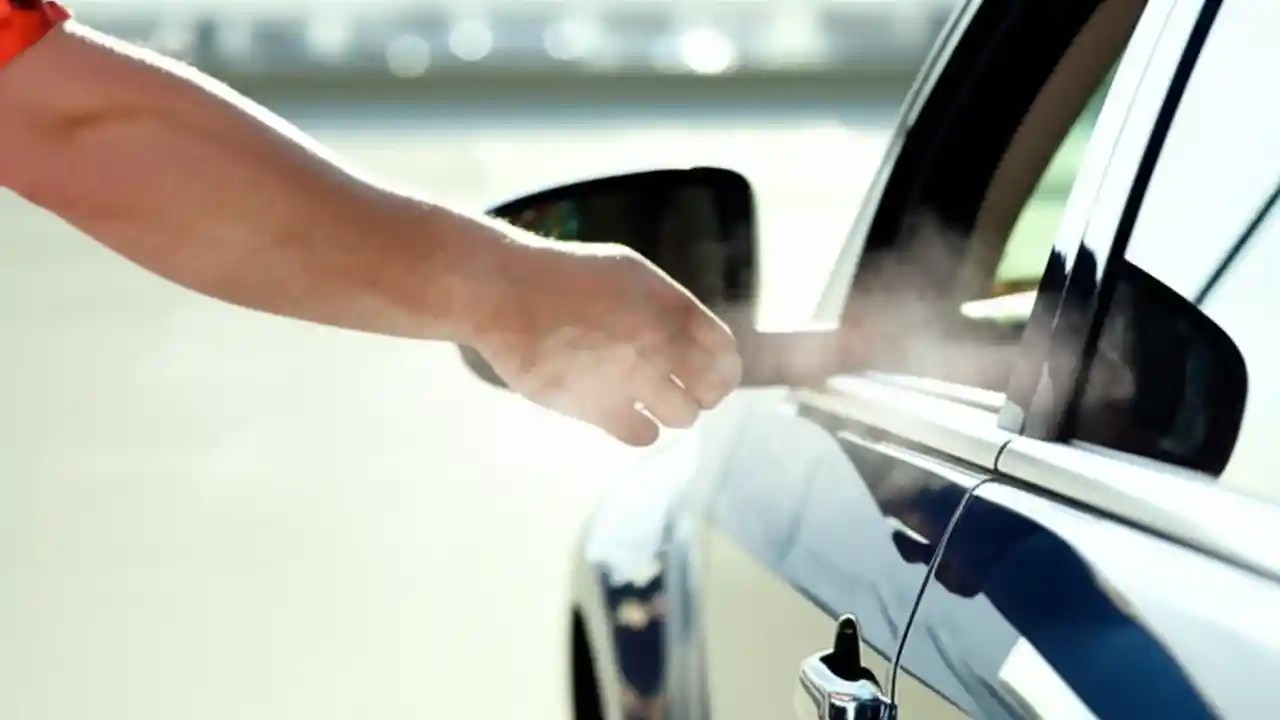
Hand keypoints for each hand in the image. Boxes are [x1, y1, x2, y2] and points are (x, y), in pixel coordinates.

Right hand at [474, 239, 742, 445]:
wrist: (508, 293)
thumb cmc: (568, 278)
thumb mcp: (631, 273)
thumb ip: (669, 305)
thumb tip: (695, 338)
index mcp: (673, 308)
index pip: (726, 354)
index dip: (723, 370)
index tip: (710, 377)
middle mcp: (661, 344)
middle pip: (712, 391)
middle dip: (703, 395)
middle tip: (684, 393)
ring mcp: (633, 378)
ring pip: (683, 417)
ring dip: (671, 412)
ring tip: (648, 399)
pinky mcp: (600, 408)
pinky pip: (644, 435)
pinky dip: (640, 429)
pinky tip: (625, 413)